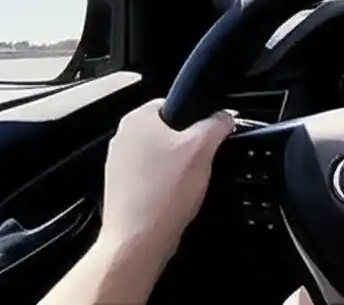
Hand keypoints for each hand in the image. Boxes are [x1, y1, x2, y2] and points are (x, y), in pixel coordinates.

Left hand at [98, 99, 233, 257]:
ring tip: (185, 183)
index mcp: (137, 119)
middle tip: (199, 162)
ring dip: (176, 166)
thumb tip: (225, 116)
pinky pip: (151, 176)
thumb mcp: (203, 149)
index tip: (208, 135)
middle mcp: (122, 137)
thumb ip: (218, 124)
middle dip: (187, 145)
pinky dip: (165, 183)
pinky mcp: (121, 187)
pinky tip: (173, 196)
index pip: (174, 104)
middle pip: (168, 131)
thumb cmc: (164, 193)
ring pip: (161, 155)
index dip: (197, 119)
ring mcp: (118, 164)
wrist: (139, 240)